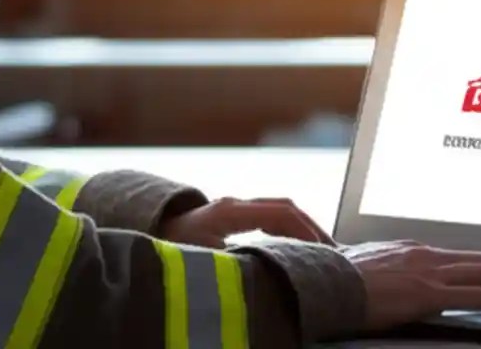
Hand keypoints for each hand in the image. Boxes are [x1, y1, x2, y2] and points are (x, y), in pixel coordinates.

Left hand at [158, 197, 336, 248]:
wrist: (144, 236)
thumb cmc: (168, 252)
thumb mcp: (202, 262)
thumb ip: (235, 264)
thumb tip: (268, 276)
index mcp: (230, 211)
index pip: (281, 212)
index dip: (307, 231)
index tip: (325, 253)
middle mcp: (234, 203)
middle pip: (285, 207)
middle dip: (313, 228)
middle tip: (335, 254)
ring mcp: (233, 207)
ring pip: (279, 210)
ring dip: (303, 228)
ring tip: (325, 252)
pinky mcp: (231, 216)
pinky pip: (269, 217)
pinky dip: (289, 230)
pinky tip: (299, 248)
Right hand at [345, 240, 480, 329]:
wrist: (325, 283)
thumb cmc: (335, 279)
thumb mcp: (361, 269)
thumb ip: (378, 272)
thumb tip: (375, 280)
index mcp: (409, 249)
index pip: (452, 256)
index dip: (474, 267)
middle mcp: (424, 254)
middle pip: (476, 259)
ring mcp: (430, 271)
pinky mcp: (431, 292)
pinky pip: (480, 295)